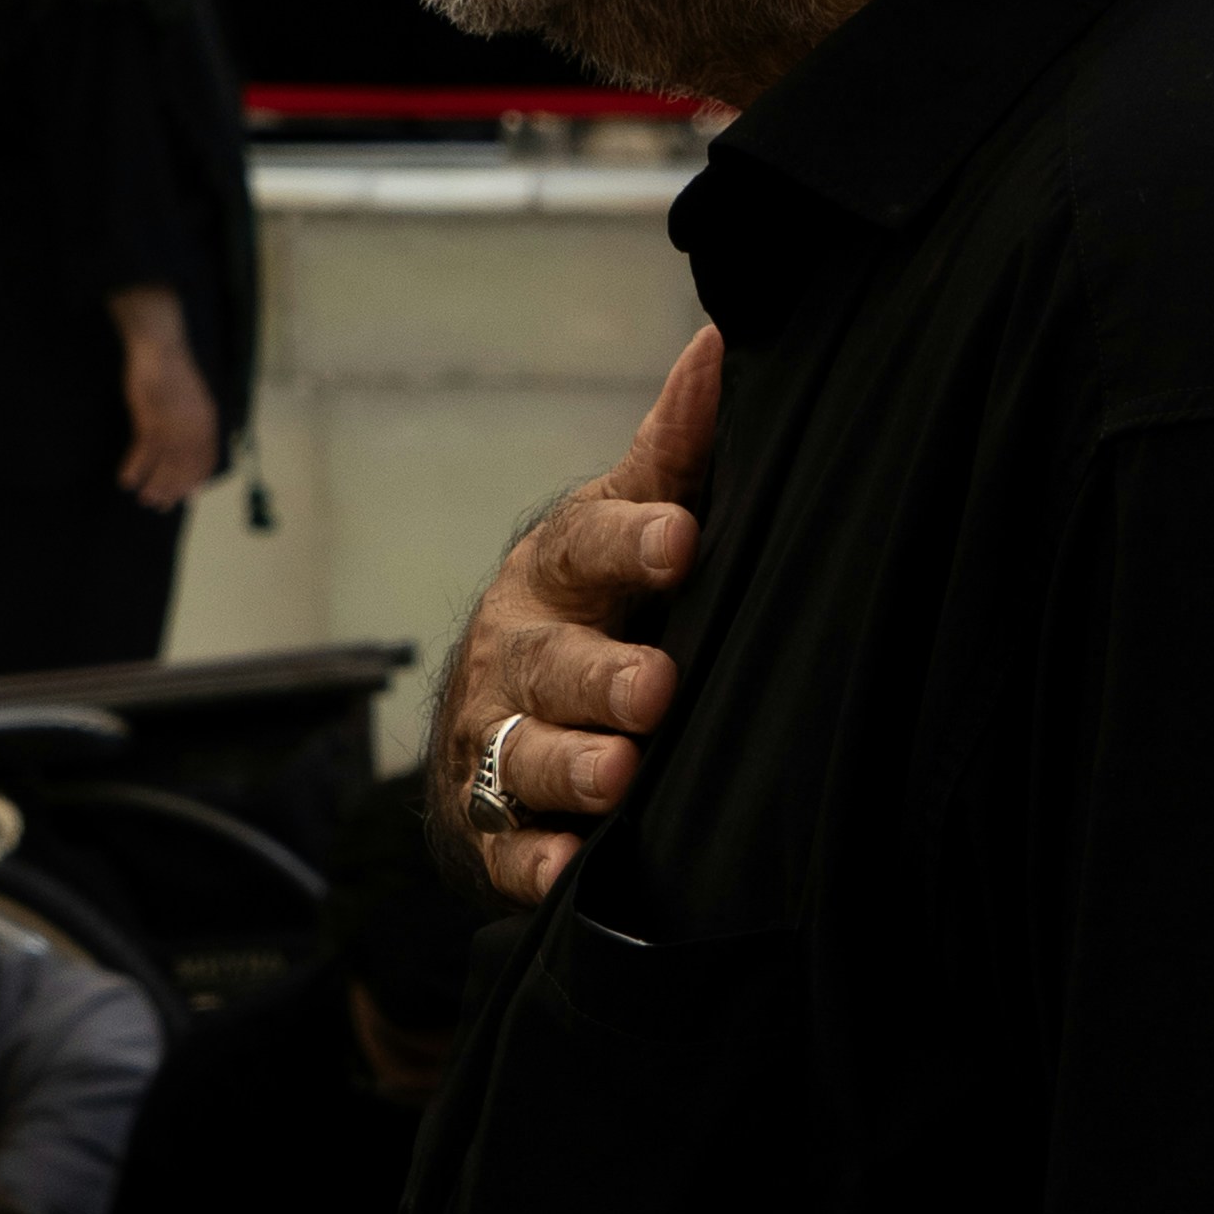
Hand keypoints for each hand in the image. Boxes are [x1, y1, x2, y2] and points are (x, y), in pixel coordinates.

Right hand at [120, 326, 219, 510]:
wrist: (161, 351)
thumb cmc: (175, 372)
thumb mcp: (195, 400)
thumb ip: (195, 423)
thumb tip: (193, 443)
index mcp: (207, 423)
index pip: (206, 461)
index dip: (197, 482)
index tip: (188, 496)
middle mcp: (193, 430)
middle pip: (185, 470)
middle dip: (173, 491)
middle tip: (160, 505)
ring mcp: (172, 428)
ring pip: (165, 467)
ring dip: (154, 486)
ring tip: (144, 499)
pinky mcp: (151, 423)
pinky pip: (143, 455)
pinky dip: (134, 469)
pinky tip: (126, 480)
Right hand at [433, 324, 721, 903]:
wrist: (494, 716)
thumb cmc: (588, 604)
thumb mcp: (621, 526)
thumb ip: (673, 452)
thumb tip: (722, 341)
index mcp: (556, 573)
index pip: (588, 546)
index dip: (631, 543)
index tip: (683, 541)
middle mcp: (516, 653)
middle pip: (551, 663)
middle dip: (599, 677)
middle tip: (655, 689)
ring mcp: (495, 742)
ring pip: (522, 755)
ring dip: (568, 766)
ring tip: (617, 776)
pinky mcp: (492, 830)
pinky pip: (508, 851)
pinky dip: (533, 864)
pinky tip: (565, 872)